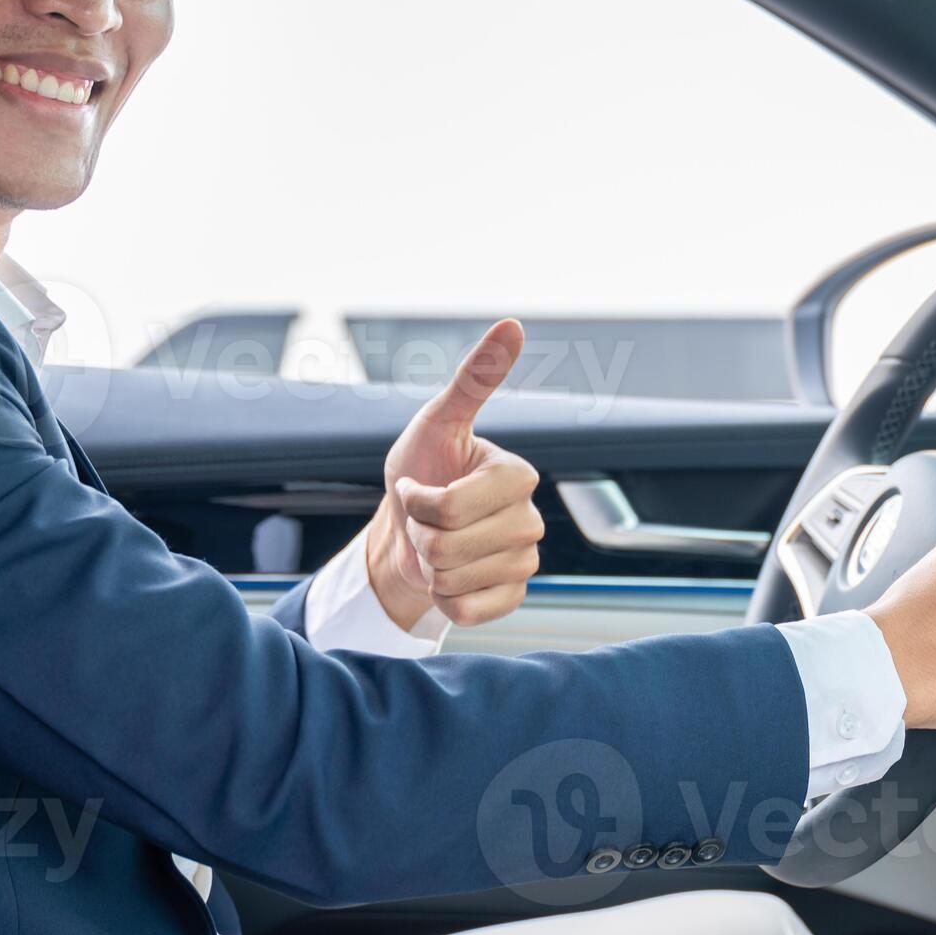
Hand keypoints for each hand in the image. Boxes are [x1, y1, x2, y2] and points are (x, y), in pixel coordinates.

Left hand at [362, 319, 545, 631]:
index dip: (419, 502)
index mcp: (518, 475)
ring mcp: (525, 562)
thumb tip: (513, 324)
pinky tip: (450, 579)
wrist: (405, 530)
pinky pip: (466, 611)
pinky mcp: (512, 598)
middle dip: (419, 535)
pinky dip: (443, 599)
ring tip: (435, 546)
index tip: (418, 488)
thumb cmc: (420, 470)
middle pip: (450, 546)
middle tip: (425, 520)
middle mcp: (530, 518)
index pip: (454, 506)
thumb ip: (475, 378)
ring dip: (428, 567)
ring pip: (455, 579)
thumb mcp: (437, 421)